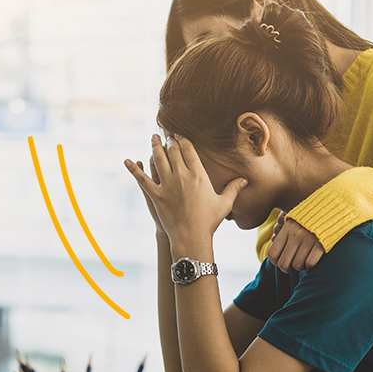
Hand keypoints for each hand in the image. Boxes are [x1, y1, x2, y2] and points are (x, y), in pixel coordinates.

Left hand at [124, 134, 246, 246]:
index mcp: (198, 175)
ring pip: (158, 160)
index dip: (182, 140)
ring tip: (153, 138)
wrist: (191, 237)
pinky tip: (127, 160)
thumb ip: (234, 189)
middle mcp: (182, 176)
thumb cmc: (209, 221)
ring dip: (155, 146)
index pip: (189, 150)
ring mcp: (167, 185)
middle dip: (169, 141)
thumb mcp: (224, 204)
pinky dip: (133, 169)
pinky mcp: (155, 195)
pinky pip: (142, 179)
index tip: (179, 135)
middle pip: (173, 152)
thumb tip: (245, 180)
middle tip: (166, 134)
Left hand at [267, 210, 324, 272]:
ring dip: (300, 266)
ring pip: (297, 265)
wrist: (332, 209)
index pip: (272, 254)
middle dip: (286, 269)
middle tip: (291, 265)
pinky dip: (310, 264)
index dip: (275, 262)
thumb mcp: (292, 220)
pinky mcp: (321, 244)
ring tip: (303, 260)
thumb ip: (281, 233)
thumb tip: (274, 248)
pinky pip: (310, 263)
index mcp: (286, 229)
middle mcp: (296, 235)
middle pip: (283, 263)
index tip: (281, 261)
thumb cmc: (309, 219)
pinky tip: (312, 258)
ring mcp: (308, 239)